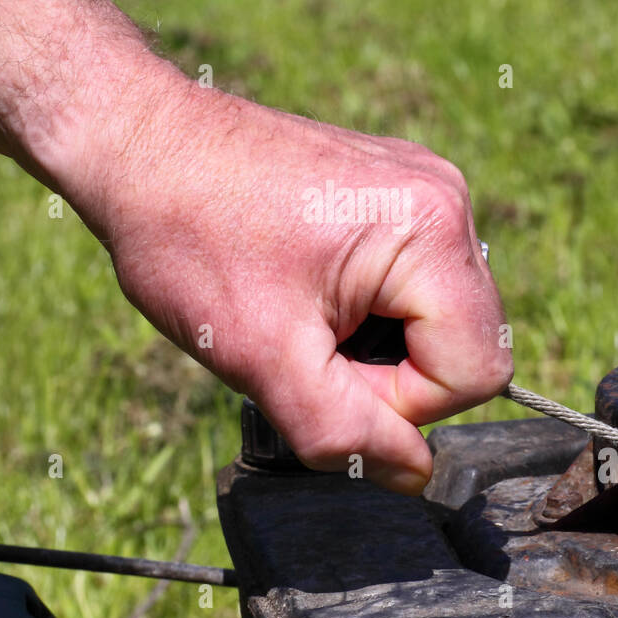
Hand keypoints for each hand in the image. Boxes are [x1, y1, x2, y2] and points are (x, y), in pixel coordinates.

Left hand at [58, 76, 512, 494]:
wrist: (141, 143)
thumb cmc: (191, 236)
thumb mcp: (264, 357)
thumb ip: (344, 433)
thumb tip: (412, 474)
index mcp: (431, 232)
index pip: (476, 371)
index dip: (401, 403)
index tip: (322, 372)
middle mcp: (446, 198)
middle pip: (466, 343)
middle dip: (389, 373)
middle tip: (305, 346)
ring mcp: (422, 185)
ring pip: (438, 317)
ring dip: (375, 343)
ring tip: (299, 312)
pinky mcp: (394, 186)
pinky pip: (414, 280)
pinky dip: (368, 306)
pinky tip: (305, 285)